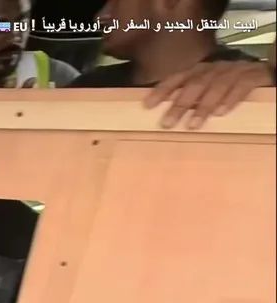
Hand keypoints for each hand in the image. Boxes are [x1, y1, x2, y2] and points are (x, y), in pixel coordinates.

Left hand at [146, 61, 273, 129]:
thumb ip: (189, 96)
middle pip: (195, 84)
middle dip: (179, 104)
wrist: (265, 72)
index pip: (178, 78)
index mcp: (202, 69)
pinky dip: (231, 99)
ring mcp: (235, 70)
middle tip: (167, 124)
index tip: (147, 106)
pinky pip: (242, 86)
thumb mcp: (207, 87)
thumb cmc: (230, 84)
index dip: (162, 90)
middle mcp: (216, 68)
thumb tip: (164, 112)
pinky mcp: (254, 76)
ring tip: (192, 125)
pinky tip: (221, 113)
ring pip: (216, 86)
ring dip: (203, 107)